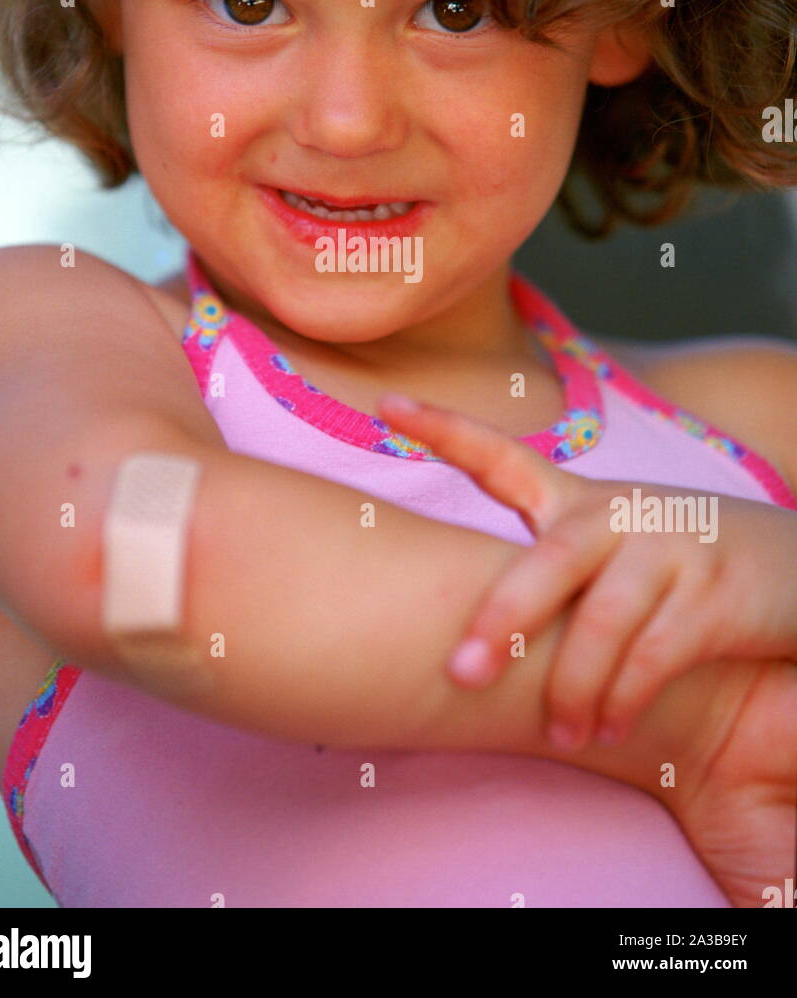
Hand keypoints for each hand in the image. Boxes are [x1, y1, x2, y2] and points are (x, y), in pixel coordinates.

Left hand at [377, 391, 796, 750]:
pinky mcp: (714, 597)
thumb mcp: (616, 544)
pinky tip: (607, 730)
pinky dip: (624, 700)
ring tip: (559, 735)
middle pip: (548, 560)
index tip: (387, 407)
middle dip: (502, 620)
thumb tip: (470, 636)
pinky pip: (655, 656)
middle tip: (460, 674)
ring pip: (602, 621)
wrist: (795, 565)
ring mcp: (671, 550)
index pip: (505, 456)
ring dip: (571, 688)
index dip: (444, 429)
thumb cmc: (680, 565)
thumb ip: (552, 568)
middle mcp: (620, 514)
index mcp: (584, 500)